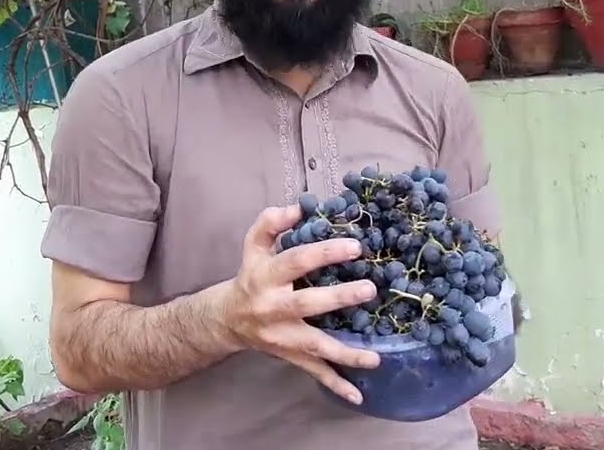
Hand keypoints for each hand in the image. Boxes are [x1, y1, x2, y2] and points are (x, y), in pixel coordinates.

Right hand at [222, 204, 380, 403]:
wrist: (226, 319)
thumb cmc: (250, 277)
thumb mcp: (253, 246)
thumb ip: (270, 223)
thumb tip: (297, 208)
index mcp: (266, 277)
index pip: (296, 261)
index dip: (325, 252)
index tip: (356, 246)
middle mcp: (273, 308)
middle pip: (308, 304)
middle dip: (339, 298)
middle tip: (371, 289)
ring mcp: (282, 337)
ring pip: (316, 346)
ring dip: (346, 353)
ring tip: (376, 356)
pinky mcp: (290, 356)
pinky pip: (314, 372)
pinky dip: (337, 385)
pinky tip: (359, 395)